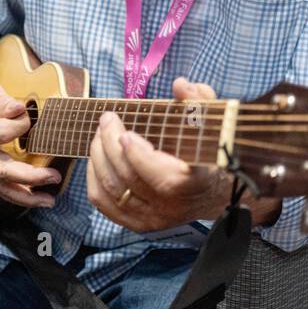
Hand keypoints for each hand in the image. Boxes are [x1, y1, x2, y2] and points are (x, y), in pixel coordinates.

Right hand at [0, 80, 60, 208]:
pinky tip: (37, 198)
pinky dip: (19, 197)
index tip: (27, 116)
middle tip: (54, 176)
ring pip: (1, 188)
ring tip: (49, 200)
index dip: (20, 125)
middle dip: (30, 177)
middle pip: (2, 171)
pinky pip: (0, 190)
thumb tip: (19, 109)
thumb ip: (1, 100)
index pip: (1, 132)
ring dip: (27, 196)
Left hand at [87, 77, 229, 231]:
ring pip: (112, 189)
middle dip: (110, 145)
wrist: (213, 192)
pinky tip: (97, 158)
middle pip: (129, 178)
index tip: (125, 133)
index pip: (163, 178)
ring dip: (98, 157)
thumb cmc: (210, 153)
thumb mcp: (213, 123)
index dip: (139, 157)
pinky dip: (94, 178)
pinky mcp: (137, 223)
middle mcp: (172, 207)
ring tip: (100, 134)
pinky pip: (103, 203)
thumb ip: (200, 101)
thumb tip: (181, 85)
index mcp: (194, 184)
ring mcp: (152, 219)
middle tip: (107, 119)